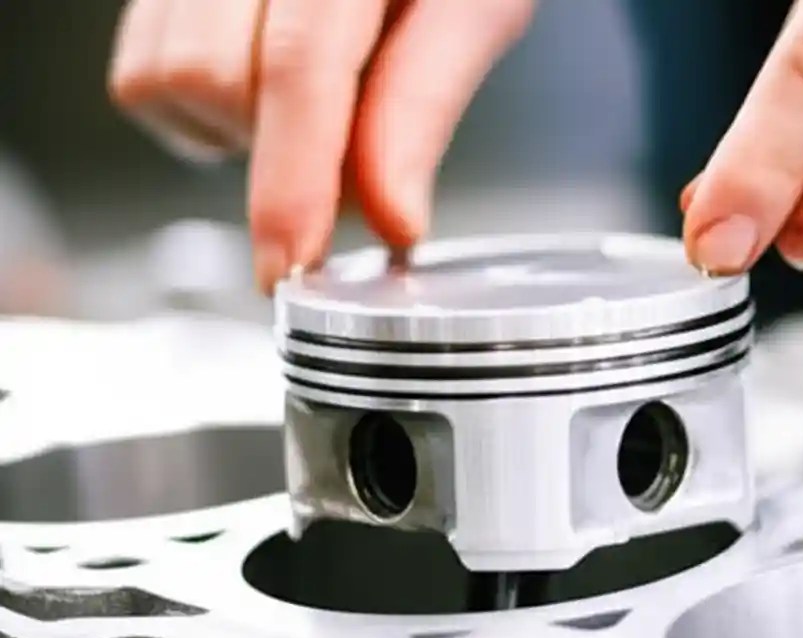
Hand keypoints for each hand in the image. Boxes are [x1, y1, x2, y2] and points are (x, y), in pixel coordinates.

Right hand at [109, 0, 533, 292]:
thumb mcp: (477, 9)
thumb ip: (423, 106)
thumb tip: (392, 220)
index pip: (298, 63)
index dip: (291, 179)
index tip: (291, 266)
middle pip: (213, 76)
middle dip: (279, 145)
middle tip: (346, 138)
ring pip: (160, 74)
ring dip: (234, 124)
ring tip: (305, 101)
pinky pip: (143, 61)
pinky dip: (201, 101)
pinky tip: (262, 81)